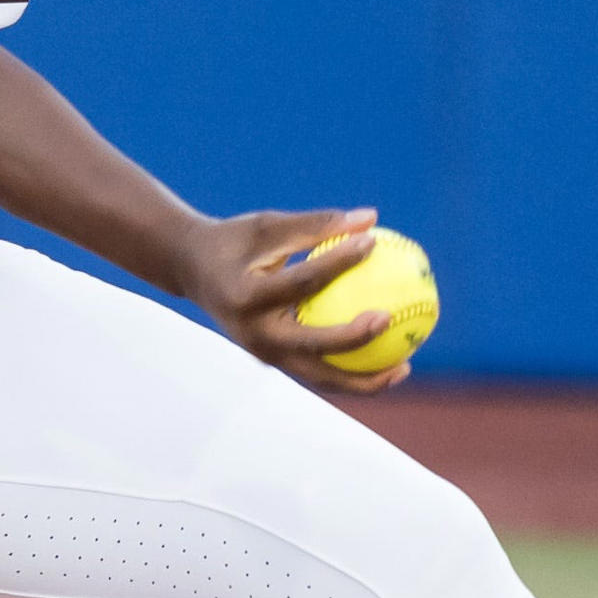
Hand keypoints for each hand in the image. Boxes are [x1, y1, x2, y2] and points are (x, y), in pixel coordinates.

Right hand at [183, 206, 405, 391]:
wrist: (193, 273)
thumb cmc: (235, 241)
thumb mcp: (268, 225)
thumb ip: (316, 224)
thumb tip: (371, 218)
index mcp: (247, 297)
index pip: (302, 281)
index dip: (339, 262)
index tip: (373, 242)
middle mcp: (254, 333)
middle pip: (311, 346)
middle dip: (353, 339)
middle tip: (389, 319)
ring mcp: (262, 354)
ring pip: (319, 376)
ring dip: (362, 379)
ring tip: (404, 367)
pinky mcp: (273, 362)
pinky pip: (318, 371)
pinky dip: (351, 371)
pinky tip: (387, 361)